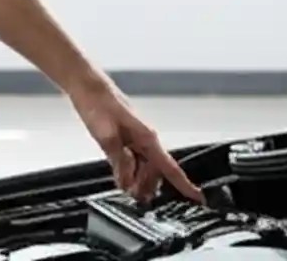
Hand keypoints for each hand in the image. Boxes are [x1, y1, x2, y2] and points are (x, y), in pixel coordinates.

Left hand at [69, 79, 203, 204]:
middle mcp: (145, 138)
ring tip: (127, 189)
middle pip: (156, 171)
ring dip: (139, 179)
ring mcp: (136, 137)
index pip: (170, 167)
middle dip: (149, 186)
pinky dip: (131, 169)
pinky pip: (135, 158)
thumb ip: (120, 162)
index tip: (198, 198)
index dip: (184, 184)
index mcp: (147, 138)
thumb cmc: (98, 105)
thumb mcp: (107, 138)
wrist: (88, 87)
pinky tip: (121, 174)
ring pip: (145, 165)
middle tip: (136, 197)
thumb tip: (127, 183)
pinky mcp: (126, 135)